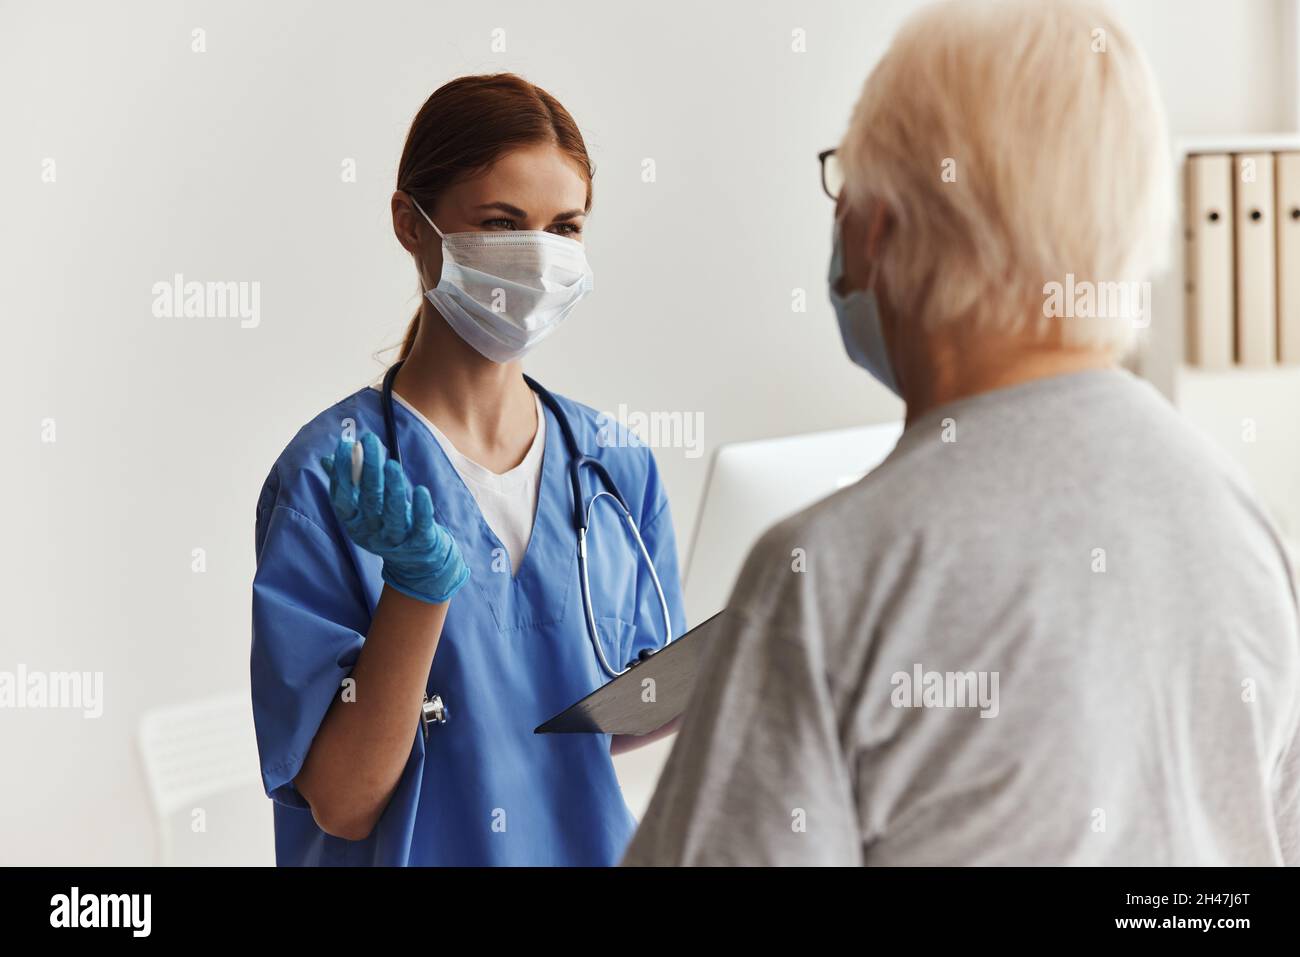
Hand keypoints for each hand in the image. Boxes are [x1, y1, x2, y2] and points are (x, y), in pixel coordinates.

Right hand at [321, 432, 468, 603]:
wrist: (415, 562)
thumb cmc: (386, 525)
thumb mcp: (363, 509)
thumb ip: (347, 484)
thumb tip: (327, 458)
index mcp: (354, 521)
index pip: (342, 496)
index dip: (342, 471)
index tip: (346, 444)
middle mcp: (371, 531)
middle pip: (368, 499)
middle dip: (368, 467)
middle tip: (371, 440)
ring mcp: (396, 539)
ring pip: (392, 511)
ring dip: (392, 486)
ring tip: (392, 463)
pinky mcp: (420, 542)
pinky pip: (420, 524)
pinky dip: (421, 508)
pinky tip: (420, 490)